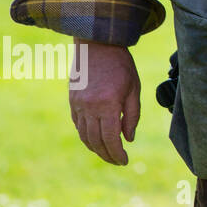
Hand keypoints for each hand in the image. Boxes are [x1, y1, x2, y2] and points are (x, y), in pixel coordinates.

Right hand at [70, 38, 140, 165]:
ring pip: (84, 136)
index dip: (117, 153)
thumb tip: (129, 139)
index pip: (111, 138)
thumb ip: (132, 116)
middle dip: (107, 155)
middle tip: (117, 161)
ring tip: (107, 154)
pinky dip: (86, 135)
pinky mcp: (72, 102)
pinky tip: (96, 138)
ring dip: (95, 148)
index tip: (125, 161)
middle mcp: (89, 108)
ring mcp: (78, 105)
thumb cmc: (121, 65)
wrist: (97, 45)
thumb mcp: (134, 89)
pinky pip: (78, 125)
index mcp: (107, 105)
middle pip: (95, 141)